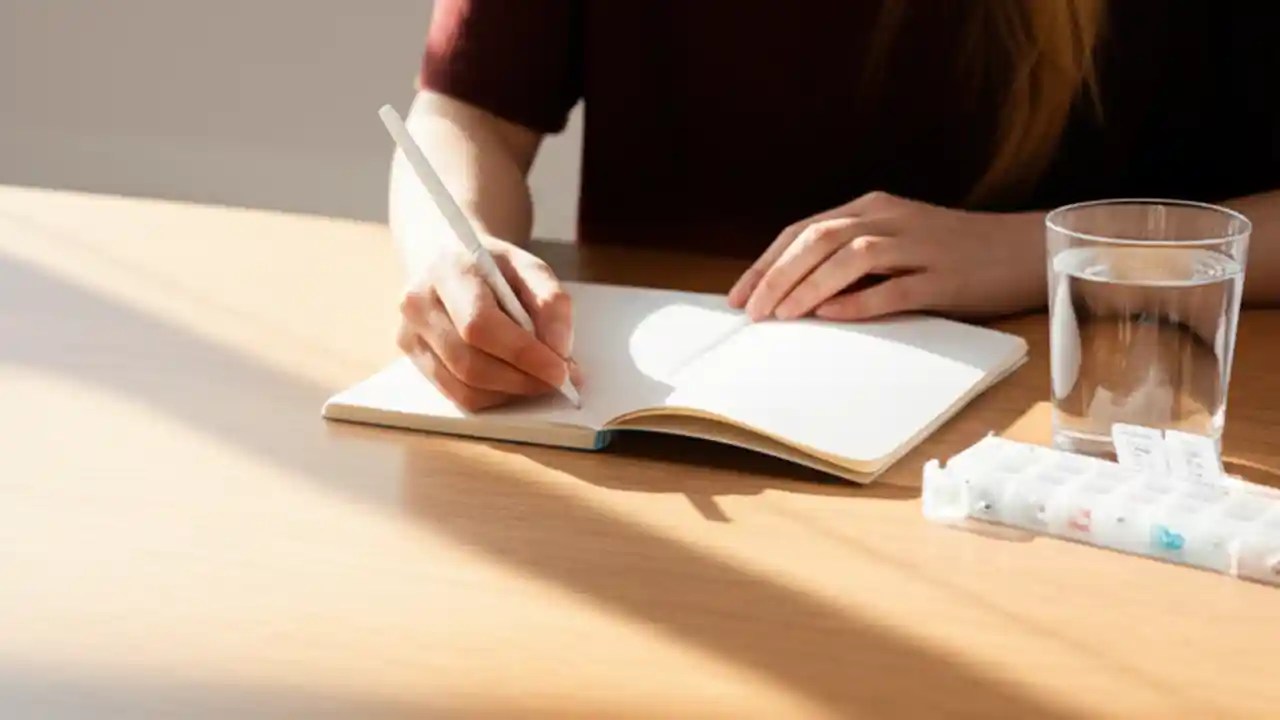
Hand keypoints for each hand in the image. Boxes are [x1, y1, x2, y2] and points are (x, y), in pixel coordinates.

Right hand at [397, 236, 580, 410]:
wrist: (447, 258)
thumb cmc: (491, 266)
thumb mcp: (528, 267)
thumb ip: (551, 302)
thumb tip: (559, 351)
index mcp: (448, 271)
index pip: (480, 325)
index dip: (522, 354)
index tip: (560, 371)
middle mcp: (419, 304)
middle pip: (470, 363)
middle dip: (522, 379)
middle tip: (558, 381)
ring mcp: (409, 334)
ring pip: (464, 387)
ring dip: (511, 392)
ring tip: (539, 379)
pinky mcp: (413, 357)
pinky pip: (458, 395)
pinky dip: (495, 396)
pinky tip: (514, 381)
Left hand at [727, 191, 1045, 320]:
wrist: (1025, 249)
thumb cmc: (955, 252)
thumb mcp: (898, 242)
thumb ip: (853, 256)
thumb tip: (796, 290)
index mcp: (874, 208)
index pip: (805, 229)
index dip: (767, 262)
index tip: (739, 296)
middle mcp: (891, 219)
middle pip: (819, 239)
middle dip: (777, 276)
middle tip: (752, 311)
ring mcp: (919, 246)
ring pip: (851, 258)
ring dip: (809, 286)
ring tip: (782, 316)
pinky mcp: (945, 277)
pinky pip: (894, 287)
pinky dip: (858, 301)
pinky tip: (831, 315)